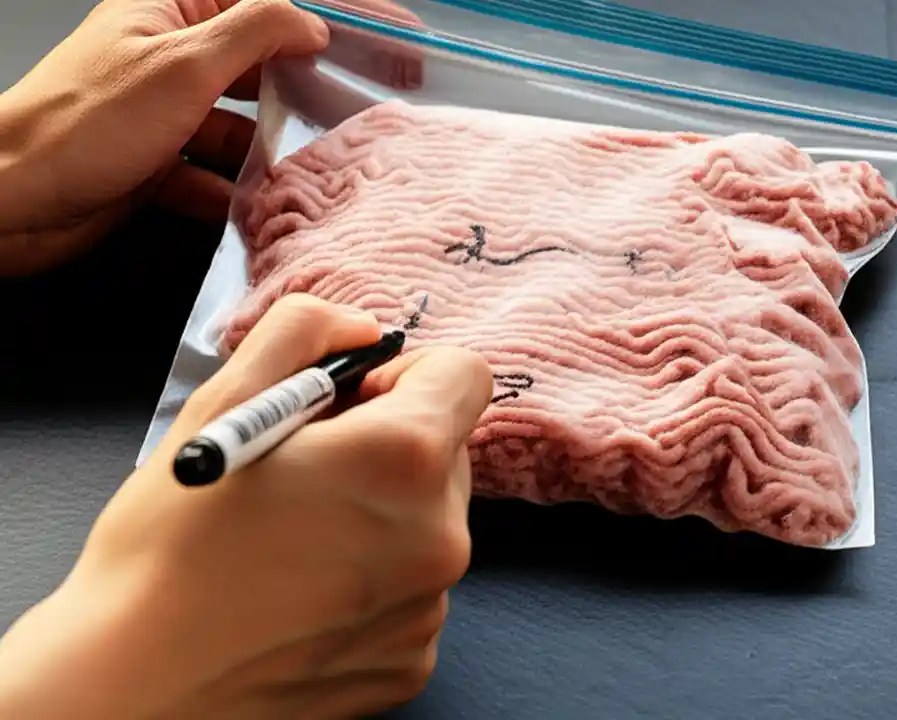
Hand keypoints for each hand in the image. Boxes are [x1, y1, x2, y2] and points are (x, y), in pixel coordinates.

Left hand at [0, 0, 329, 274]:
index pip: (252, 2)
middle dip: (292, 92)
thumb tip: (310, 23)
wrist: (14, 200)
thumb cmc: (85, 124)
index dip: (308, 18)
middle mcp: (164, 58)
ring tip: (297, 170)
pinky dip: (230, 192)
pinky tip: (251, 206)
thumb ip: (257, 32)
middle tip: (339, 111)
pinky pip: (209, 174)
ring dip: (263, 152)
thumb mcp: (186, 65)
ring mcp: (159, 113)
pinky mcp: (153, 165)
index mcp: (166, 11)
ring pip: (235, 127)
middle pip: (250, 66)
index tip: (361, 39)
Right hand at [0, 295, 492, 717]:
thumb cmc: (165, 550)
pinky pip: (412, 594)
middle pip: (447, 454)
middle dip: (387, 448)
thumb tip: (365, 327)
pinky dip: (371, 585)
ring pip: (427, 526)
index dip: (403, 376)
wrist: (132, 685)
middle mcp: (441, 535)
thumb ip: (305, 333)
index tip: (351, 403)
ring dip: (379, 519)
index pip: (465, 375)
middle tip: (305, 476)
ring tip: (292, 543)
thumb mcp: (220, 404)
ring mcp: (430, 607)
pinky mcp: (412, 661)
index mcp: (405, 459)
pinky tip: (302, 596)